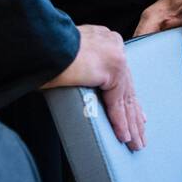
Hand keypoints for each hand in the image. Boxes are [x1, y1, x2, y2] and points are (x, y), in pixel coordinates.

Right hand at [41, 24, 145, 150]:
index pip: (120, 74)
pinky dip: (120, 122)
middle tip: (140, 133)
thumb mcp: (71, 56)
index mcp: (104, 39)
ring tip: (135, 143)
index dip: (128, 96)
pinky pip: (117, 104)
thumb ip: (83, 67)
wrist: (41, 43)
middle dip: (133, 114)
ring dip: (130, 124)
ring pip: (125, 97)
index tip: (137, 112)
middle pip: (126, 87)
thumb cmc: (46, 50)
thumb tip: (80, 82)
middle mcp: (113, 43)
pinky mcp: (112, 68)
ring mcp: (115, 54)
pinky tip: (124, 137)